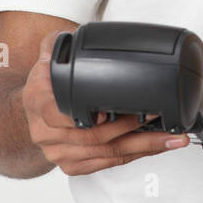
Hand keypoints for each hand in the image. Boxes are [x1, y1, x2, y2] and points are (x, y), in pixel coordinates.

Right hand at [22, 29, 191, 175]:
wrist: (34, 114)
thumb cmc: (45, 87)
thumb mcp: (46, 60)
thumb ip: (56, 44)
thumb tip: (70, 37)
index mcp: (38, 103)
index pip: (60, 115)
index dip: (86, 117)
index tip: (106, 113)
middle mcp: (46, 133)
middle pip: (93, 139)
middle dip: (129, 129)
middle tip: (155, 118)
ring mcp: (60, 153)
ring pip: (106, 154)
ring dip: (142, 146)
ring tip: (168, 137)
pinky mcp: (73, 166)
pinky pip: (108, 164)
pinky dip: (135, 156)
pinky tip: (155, 147)